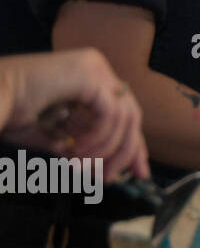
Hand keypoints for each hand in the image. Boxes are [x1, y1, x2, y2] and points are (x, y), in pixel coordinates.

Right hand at [0, 49, 148, 179]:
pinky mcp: (89, 75)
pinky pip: (110, 113)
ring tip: (81, 167)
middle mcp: (97, 68)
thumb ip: (80, 146)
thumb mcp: (53, 135)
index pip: (124, 113)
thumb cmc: (9, 111)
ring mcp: (94, 68)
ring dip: (106, 150)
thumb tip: (103, 169)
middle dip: (127, 151)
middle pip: (130, 115)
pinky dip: (97, 137)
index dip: (132, 145)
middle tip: (111, 179)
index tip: (138, 173)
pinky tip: (74, 150)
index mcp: (90, 78)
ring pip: (125, 117)